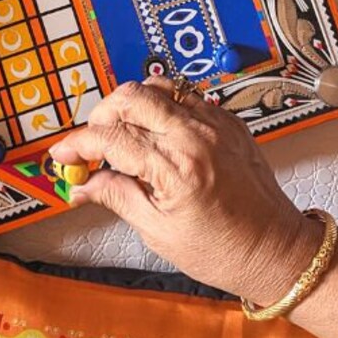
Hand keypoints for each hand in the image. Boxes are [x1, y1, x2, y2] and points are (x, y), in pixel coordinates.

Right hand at [50, 79, 322, 306]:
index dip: (78, 143)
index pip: (111, 138)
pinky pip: (185, 96)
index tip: (61, 154)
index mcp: (176, 170)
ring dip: (131, 104)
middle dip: (102, 114)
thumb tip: (80, 184)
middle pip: (131, 97)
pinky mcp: (228, 120)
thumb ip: (117, 197)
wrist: (276, 250)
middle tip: (93, 140)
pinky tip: (157, 133)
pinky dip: (162, 106)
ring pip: (157, 86)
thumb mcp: (158, 233)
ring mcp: (214, 124)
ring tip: (123, 132)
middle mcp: (194, 138)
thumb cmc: (220, 251)